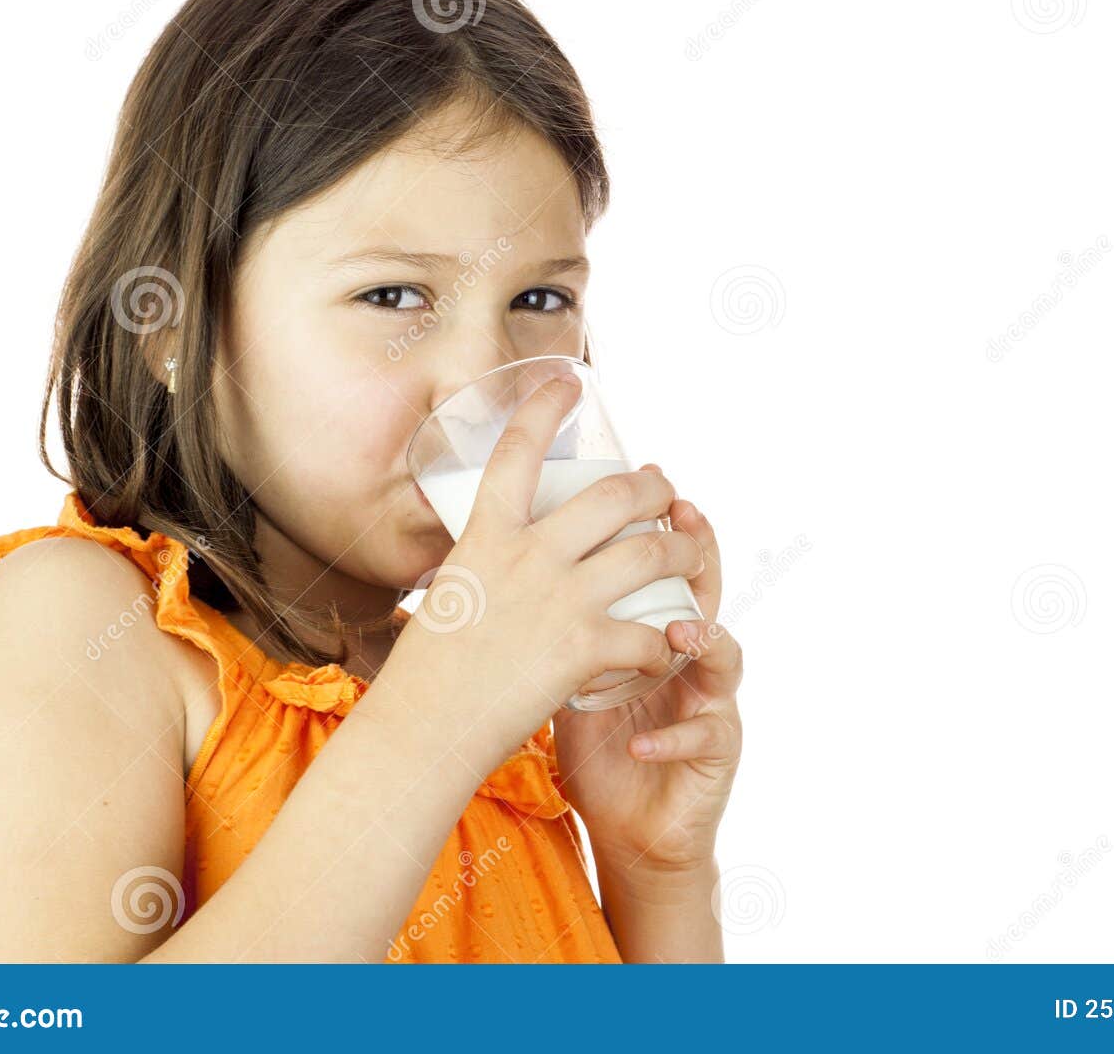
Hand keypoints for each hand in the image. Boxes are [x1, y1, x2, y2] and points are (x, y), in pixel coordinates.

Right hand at [385, 377, 705, 766]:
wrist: (423, 731)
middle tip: (664, 490)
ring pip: (649, 554)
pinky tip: (665, 646)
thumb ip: (477, 568)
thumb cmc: (426, 674)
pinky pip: (649, 633)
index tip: (569, 381)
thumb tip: (485, 555)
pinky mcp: (583, 649)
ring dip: (682, 552)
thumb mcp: (445, 596)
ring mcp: (558, 600)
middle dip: (651, 488)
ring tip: (691, 554)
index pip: (517, 451)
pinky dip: (665, 640)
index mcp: (486, 537)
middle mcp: (527, 557)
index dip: (545, 409)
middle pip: (611, 498)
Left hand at [553, 478, 742, 875]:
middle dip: (698, 554)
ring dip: (702, 638)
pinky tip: (640, 743)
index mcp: (657, 630)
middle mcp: (693, 658)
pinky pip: (702, 737)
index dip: (669, 520)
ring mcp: (711, 703)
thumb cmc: (602, 747)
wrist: (631, 827)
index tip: (651, 476)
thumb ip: (559, 624)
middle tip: (679, 521)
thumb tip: (500, 563)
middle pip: (710, 591)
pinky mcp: (715, 753)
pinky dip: (671, 738)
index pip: (670, 563)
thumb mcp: (574, 676)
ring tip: (680, 629)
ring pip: (724, 657)